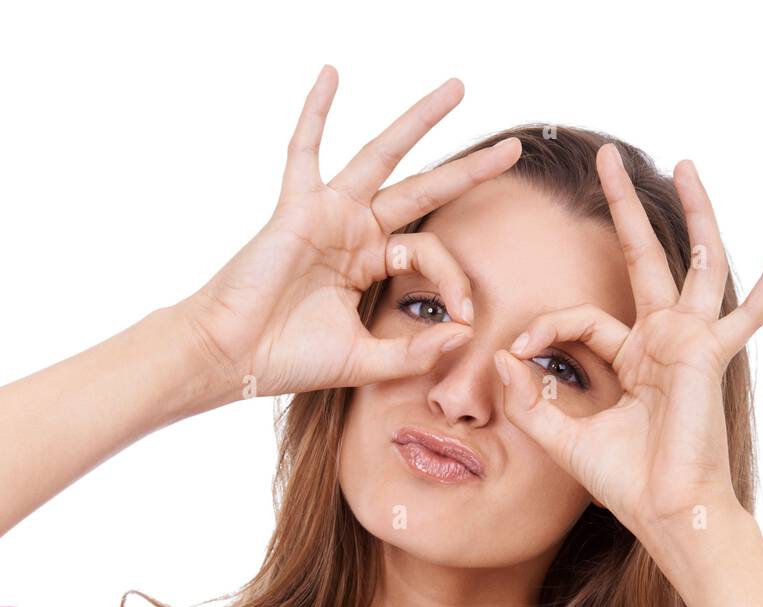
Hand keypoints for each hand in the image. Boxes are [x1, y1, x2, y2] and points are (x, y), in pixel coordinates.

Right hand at [178, 67, 518, 398]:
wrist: (234, 356)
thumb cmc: (290, 358)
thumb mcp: (366, 361)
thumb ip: (413, 353)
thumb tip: (463, 336)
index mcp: (371, 265)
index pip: (430, 253)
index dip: (455, 281)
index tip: (463, 319)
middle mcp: (355, 232)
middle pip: (422, 189)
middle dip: (468, 170)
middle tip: (512, 150)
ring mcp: (328, 215)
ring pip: (381, 157)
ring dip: (419, 121)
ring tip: (456, 90)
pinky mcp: (298, 209)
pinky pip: (305, 151)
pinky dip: (315, 111)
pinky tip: (331, 73)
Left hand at [493, 145, 762, 542]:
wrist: (665, 512)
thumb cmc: (626, 484)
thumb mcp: (563, 438)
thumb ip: (530, 401)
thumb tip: (501, 356)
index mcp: (635, 359)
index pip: (584, 318)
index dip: (545, 327)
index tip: (518, 352)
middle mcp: (666, 342)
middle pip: (645, 258)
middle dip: (624, 209)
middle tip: (605, 157)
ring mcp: (693, 343)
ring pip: (698, 263)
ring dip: (693, 212)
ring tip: (684, 164)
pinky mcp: (709, 353)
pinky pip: (749, 313)